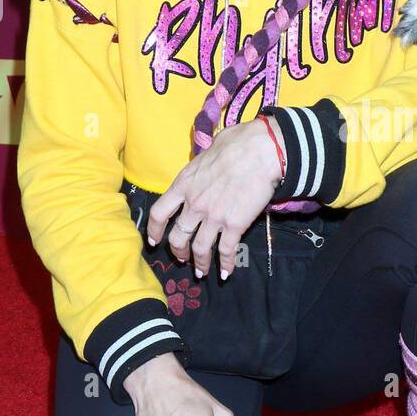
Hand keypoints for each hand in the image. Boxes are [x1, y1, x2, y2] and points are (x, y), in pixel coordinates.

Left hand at [146, 116, 285, 279]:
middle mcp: (194, 204)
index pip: (159, 213)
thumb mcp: (209, 148)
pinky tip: (226, 272)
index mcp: (184, 184)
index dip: (154, 230)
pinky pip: (226, 251)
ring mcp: (214, 217)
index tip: (155, 240)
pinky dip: (225, 264)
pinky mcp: (235, 225)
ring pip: (200, 249)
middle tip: (183, 258)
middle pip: (177, 237)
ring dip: (200, 264)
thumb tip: (207, 158)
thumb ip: (202, 161)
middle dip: (178, 252)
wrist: (262, 151)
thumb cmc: (238, 143)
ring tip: (202, 272)